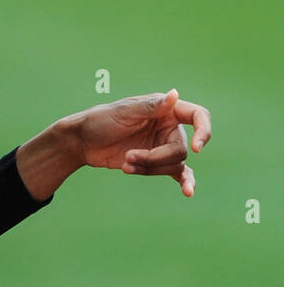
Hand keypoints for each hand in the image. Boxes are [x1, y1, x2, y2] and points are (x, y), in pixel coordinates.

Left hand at [67, 88, 211, 196]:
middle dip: (155, 158)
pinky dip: (183, 182)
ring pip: (173, 165)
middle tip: (129, 157)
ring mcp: (162, 145)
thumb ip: (151, 107)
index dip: (203, 132)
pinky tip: (188, 192)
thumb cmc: (100, 120)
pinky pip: (176, 173)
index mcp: (165, 109)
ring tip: (126, 164)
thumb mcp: (125, 111)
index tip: (196, 149)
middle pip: (179, 150)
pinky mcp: (155, 162)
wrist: (82, 142)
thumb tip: (175, 94)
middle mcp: (168, 127)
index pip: (197, 116)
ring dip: (149, 168)